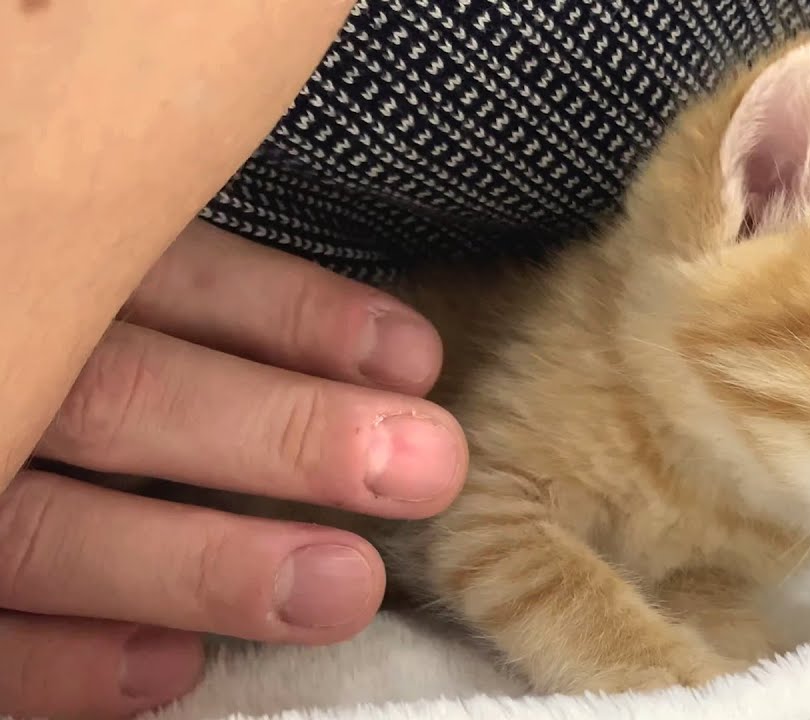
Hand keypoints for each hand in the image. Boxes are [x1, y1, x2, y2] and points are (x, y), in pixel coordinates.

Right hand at [0, 221, 466, 718]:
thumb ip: (210, 303)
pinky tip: (172, 669)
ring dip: (205, 567)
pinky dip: (66, 663)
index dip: (289, 316)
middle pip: (121, 400)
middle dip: (283, 434)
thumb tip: (396, 357)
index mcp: (42, 281)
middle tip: (427, 467)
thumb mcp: (112, 290)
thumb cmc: (65, 359)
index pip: (163, 278)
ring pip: (47, 533)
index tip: (415, 359)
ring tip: (347, 588)